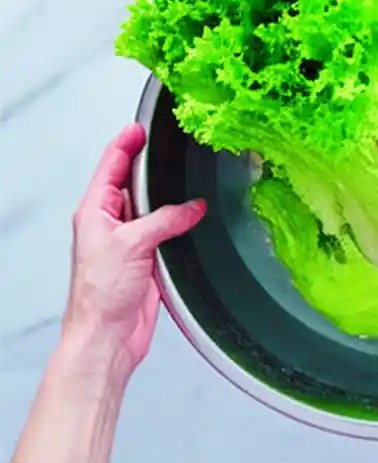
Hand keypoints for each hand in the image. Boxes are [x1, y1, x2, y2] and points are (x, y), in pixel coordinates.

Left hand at [65, 124, 205, 374]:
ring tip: (190, 176)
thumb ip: (165, 219)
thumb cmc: (101, 294)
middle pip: (134, 183)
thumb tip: (193, 207)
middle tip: (172, 145)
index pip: (110, 166)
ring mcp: (131, 241)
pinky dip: (182, 222)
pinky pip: (168, 232)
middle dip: (152, 165)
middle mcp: (112, 223)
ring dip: (171, 196)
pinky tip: (197, 217)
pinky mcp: (149, 259)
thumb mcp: (131, 244)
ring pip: (154, 208)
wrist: (108, 336)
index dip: (126, 143)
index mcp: (95, 211)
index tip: (141, 126)